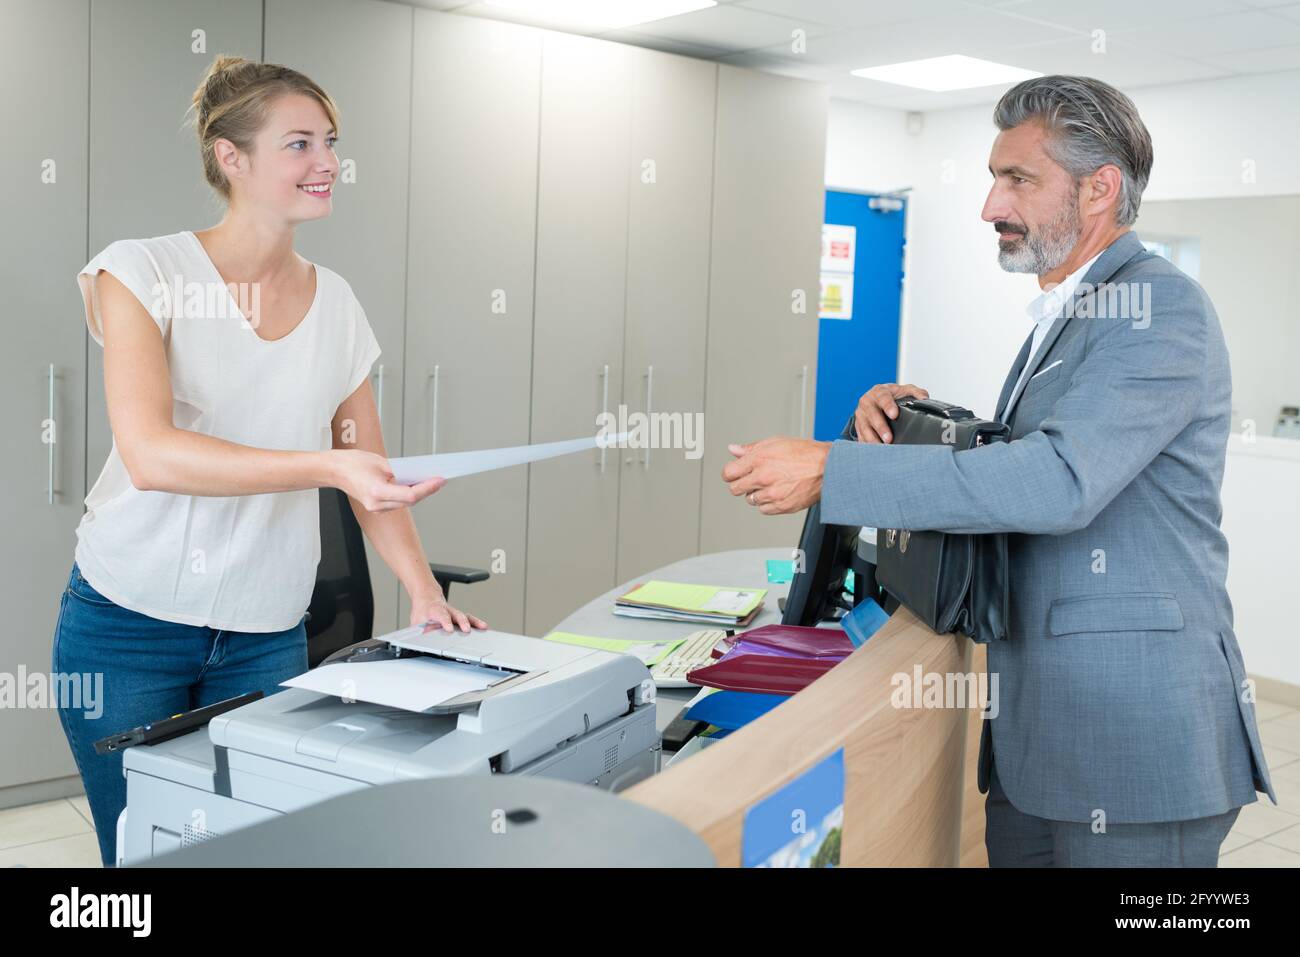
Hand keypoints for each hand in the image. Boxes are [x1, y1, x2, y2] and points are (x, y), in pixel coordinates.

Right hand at [328, 449, 444, 511]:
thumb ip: (401, 471)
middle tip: (441, 479)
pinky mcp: (376, 507)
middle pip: (411, 501)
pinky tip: (418, 485)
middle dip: (427, 490)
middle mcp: (377, 504)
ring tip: (433, 481)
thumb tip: (419, 475)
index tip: (440, 479)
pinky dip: (409, 494)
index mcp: (377, 492)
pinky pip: (398, 502)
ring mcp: (376, 508)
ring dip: (420, 493)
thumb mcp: (380, 462)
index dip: (428, 488)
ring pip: (406, 503)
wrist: (335, 471)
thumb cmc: (354, 463)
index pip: (410, 495)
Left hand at [409, 588, 487, 632]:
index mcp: (435, 610)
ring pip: (465, 616)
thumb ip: (419, 631)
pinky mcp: (459, 616)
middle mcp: (447, 610)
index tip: (449, 629)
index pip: (441, 615)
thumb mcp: (416, 621)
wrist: (427, 598)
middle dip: (462, 622)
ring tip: (483, 627)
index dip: (445, 621)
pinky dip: (477, 623)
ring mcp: (454, 613)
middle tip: (467, 630)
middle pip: (456, 614)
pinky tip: (485, 628)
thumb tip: (420, 642)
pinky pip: (470, 619)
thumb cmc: (422, 611)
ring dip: (474, 622)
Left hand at [722, 436, 830, 514]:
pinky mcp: (781, 506)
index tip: (734, 473)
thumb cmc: (805, 454)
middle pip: (735, 489)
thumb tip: (734, 450)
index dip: (730, 473)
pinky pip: (764, 510)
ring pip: (750, 500)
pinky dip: (767, 503)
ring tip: (770, 484)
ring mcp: (772, 494)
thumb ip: (751, 448)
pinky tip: (777, 493)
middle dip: (741, 484)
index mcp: (759, 460)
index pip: (728, 473)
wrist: (828, 468)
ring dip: (756, 493)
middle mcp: (763, 478)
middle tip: (751, 479)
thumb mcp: (776, 442)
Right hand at [854, 383, 928, 443]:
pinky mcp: (858, 427)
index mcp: (879, 392)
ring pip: (864, 428)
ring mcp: (861, 415)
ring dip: (873, 438)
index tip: (894, 415)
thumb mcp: (904, 390)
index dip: (888, 406)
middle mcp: (867, 402)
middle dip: (880, 427)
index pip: (883, 398)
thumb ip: (915, 392)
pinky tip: (876, 451)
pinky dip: (868, 444)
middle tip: (889, 438)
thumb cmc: (890, 396)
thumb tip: (924, 398)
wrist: (875, 399)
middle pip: (872, 415)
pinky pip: (861, 437)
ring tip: (882, 448)